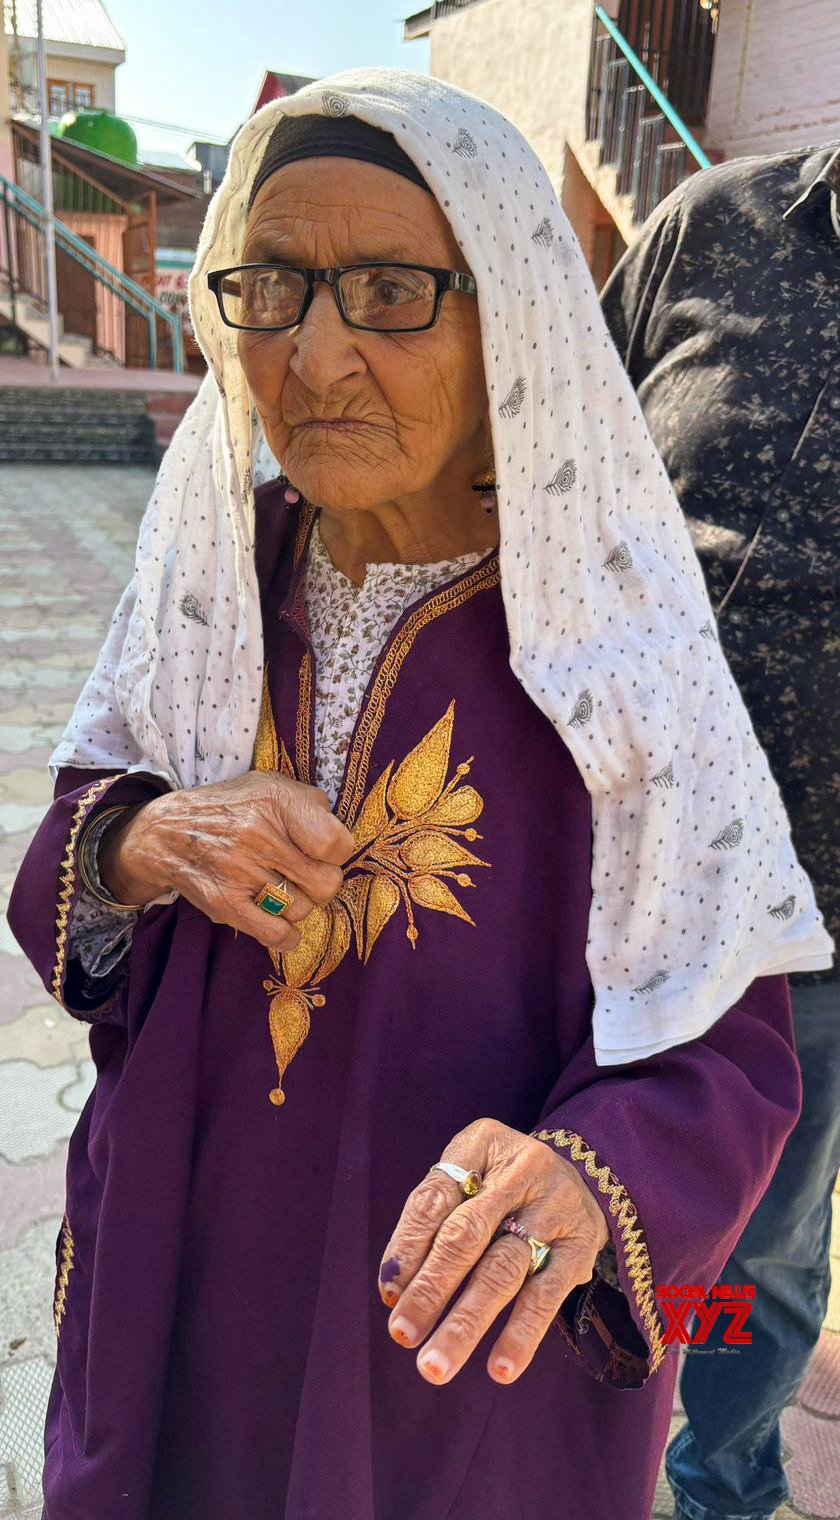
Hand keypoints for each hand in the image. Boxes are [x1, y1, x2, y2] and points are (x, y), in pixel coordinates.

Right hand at [99, 772, 355, 951]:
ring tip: (281, 889)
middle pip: (326, 883)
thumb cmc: (231, 809)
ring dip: (297, 904)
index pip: (336, 844)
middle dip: (321, 883)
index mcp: (276, 802)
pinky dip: (286, 936)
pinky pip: (275, 933)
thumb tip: (337, 837)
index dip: (336, 853)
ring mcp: (241, 872)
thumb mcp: (270, 786)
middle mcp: (259, 836)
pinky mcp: (224, 903)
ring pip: (302, 909)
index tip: (322, 852)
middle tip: (305, 876)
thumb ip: (310, 804)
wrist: (167, 831)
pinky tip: (284, 926)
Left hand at [377, 1117, 609, 1385]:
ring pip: (502, 1270)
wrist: (589, 1174)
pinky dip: (522, 1333)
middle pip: (465, 1235)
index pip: (435, 1199)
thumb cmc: (505, 1185)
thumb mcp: (471, 1177)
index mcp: (481, 1145)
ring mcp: (554, 1207)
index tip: (388, 1296)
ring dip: (466, 1322)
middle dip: (430, 1290)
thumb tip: (394, 1290)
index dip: (408, 1248)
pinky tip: (500, 1368)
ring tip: (435, 1366)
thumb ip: (434, 1222)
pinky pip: (547, 1294)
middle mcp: (520, 1170)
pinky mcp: (581, 1245)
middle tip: (402, 1335)